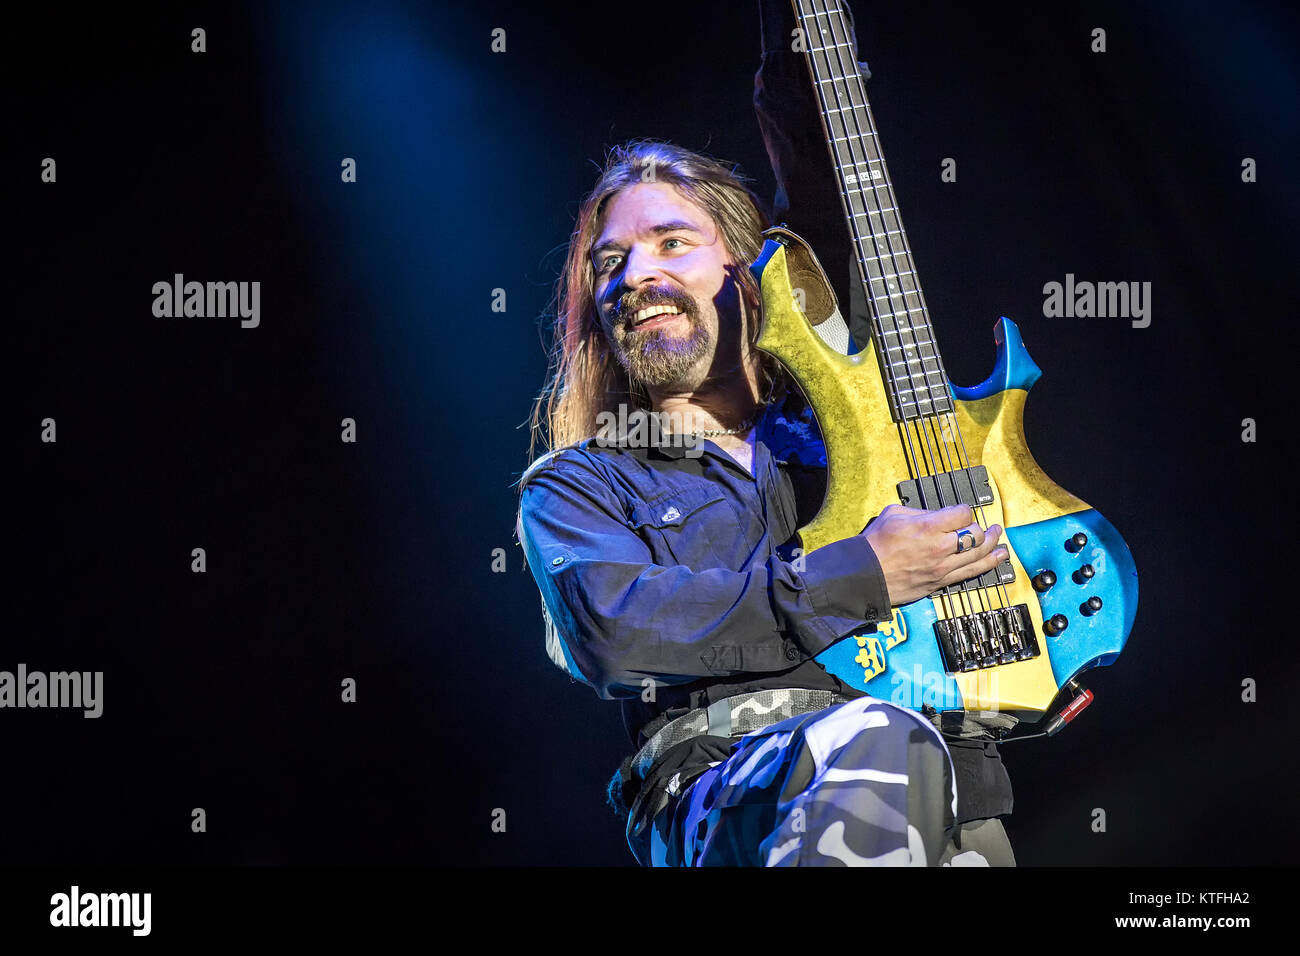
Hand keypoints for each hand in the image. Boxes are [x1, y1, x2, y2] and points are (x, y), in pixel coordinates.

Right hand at [863, 504, 1006, 605]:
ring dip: (993, 544)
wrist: (865, 575)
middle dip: (981, 528)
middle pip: (975, 534)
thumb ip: (920, 511)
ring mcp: (942, 567)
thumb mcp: (893, 514)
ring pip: (979, 554)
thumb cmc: (874, 546)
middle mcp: (939, 547)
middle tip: (986, 525)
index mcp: (927, 526)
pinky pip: (972, 572)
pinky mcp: (941, 581)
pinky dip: (989, 564)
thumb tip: (936, 514)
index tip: (961, 512)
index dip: (964, 511)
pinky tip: (998, 557)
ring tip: (998, 537)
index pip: (963, 514)